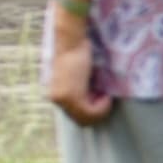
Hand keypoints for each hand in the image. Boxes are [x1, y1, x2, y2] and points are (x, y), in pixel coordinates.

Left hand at [44, 8, 113, 125]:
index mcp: (56, 94)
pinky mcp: (71, 96)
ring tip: (106, 96)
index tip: (100, 97)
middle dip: (97, 112)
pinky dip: (102, 107)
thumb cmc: (77, 54)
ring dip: (101, 110)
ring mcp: (62, 99)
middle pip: (80, 120)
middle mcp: (56, 99)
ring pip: (86, 118)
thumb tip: (94, 100)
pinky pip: (90, 112)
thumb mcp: (78, 76)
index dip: (91, 110)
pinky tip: (106, 96)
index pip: (75, 115)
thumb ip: (81, 89)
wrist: (72, 42)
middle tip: (105, 98)